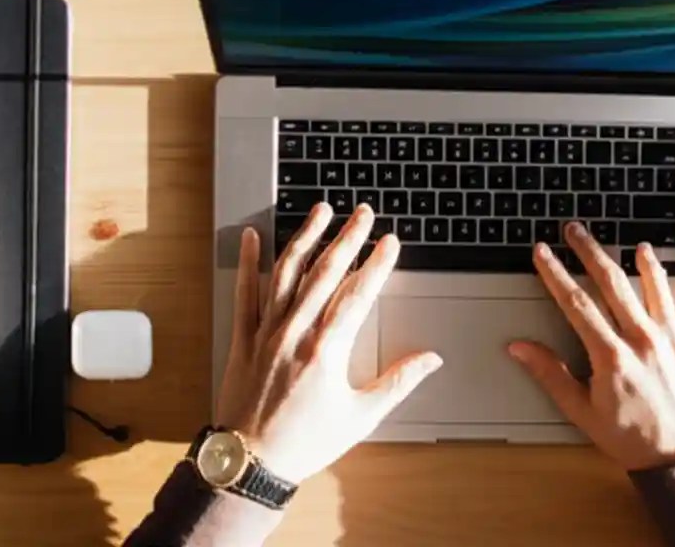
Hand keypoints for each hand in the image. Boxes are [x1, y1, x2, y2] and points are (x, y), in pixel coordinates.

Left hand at [215, 203, 442, 483]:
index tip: (390, 242)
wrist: (250, 463)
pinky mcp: (244, 338)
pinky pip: (246, 293)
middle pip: (324, 273)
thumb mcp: (361, 417)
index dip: (377, 264)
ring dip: (305, 238)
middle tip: (363, 213)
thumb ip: (397, 383)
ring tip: (320, 211)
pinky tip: (256, 236)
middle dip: (347, 238)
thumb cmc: (304, 443)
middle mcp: (294, 334)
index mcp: (326, 351)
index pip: (357, 295)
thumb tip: (430, 360)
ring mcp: (266, 333)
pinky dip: (249, 262)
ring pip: (286, 273)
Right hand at [510, 222, 674, 470]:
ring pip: (651, 281)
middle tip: (574, 230)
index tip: (543, 253)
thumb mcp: (582, 412)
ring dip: (635, 254)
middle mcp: (642, 339)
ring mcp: (673, 335)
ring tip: (621, 237)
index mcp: (611, 357)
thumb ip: (550, 374)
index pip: (576, 303)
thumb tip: (519, 348)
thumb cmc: (634, 438)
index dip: (555, 274)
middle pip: (610, 282)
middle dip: (588, 251)